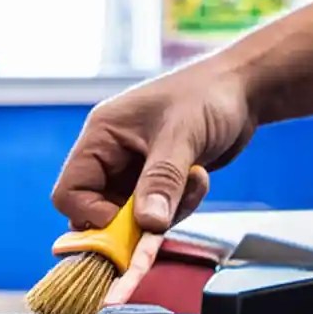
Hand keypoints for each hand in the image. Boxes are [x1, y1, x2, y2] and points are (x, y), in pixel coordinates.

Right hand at [52, 60, 255, 233]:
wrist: (243, 89)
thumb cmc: (209, 95)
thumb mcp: (183, 136)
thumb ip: (162, 181)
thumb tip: (148, 224)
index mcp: (101, 136)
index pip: (69, 193)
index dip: (92, 216)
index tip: (129, 222)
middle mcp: (110, 155)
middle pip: (98, 212)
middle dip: (134, 220)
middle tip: (165, 212)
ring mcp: (133, 171)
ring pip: (131, 219)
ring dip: (165, 212)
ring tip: (193, 182)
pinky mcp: (156, 183)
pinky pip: (156, 214)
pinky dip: (179, 207)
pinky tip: (199, 179)